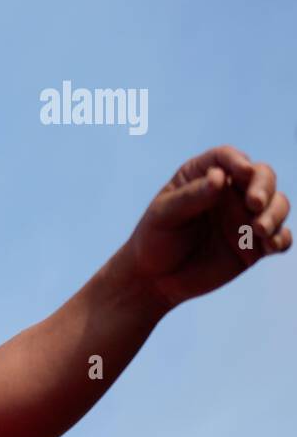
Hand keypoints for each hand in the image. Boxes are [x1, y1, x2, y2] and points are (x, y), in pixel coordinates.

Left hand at [125, 145, 290, 310]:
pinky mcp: (255, 244)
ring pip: (277, 204)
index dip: (237, 161)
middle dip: (264, 186)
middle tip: (254, 204)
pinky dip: (281, 238)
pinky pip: (280, 237)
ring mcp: (245, 217)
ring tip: (258, 229)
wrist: (156, 278)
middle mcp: (230, 192)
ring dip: (275, 213)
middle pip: (261, 176)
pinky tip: (271, 245)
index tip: (242, 173)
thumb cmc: (155, 239)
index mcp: (203, 176)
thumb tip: (219, 177)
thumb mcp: (164, 216)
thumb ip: (191, 197)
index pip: (225, 158)